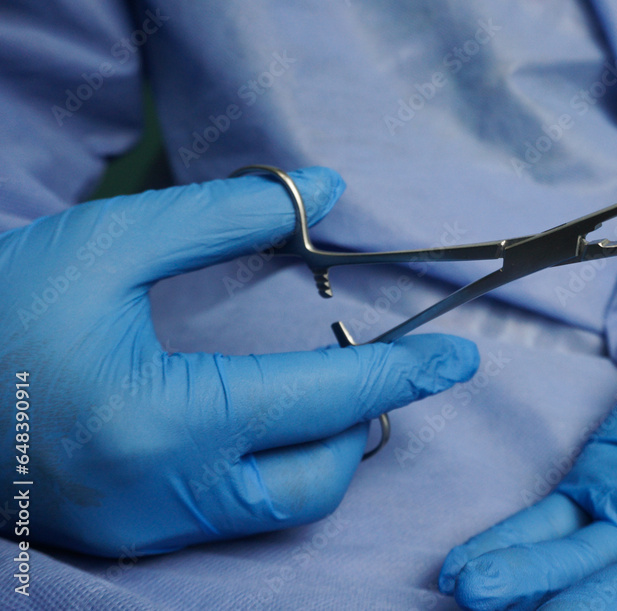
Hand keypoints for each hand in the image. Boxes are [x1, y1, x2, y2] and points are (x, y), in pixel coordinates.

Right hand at [0, 167, 477, 555]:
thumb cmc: (1, 303)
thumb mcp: (113, 239)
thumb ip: (230, 214)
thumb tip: (325, 188)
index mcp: (164, 421)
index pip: (323, 398)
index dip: (401, 373)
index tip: (460, 356)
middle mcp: (163, 495)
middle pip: (317, 477)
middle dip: (359, 421)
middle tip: (366, 363)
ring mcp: (144, 529)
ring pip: (280, 507)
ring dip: (318, 450)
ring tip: (315, 389)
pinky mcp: (128, 537)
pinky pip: (233, 515)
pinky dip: (267, 468)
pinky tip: (258, 422)